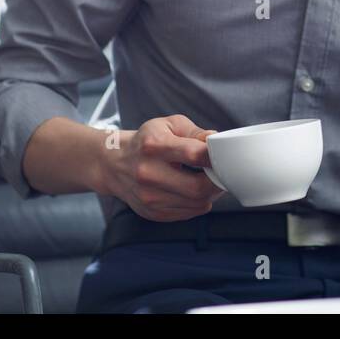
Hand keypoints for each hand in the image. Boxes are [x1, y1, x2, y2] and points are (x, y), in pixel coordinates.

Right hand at [100, 114, 225, 221]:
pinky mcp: (151, 212)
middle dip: (217, 182)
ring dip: (210, 194)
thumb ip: (196, 132)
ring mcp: (148, 196)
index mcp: (154, 145)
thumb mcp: (169, 125)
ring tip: (209, 180)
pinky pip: (188, 213)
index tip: (224, 156)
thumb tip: (217, 141)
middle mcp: (148, 173)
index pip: (194, 154)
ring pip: (195, 203)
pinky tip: (194, 191)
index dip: (216, 157)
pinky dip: (198, 204)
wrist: (114, 163)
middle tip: (222, 173)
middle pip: (197, 187)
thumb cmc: (147, 141)